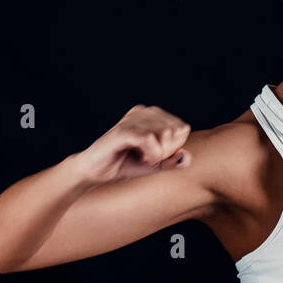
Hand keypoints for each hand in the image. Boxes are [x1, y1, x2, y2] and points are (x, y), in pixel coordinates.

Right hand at [73, 105, 193, 183]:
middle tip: (152, 159)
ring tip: (146, 159)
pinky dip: (152, 153)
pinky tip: (144, 160)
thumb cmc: (125, 164)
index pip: (181, 127)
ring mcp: (131, 119)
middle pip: (175, 130)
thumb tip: (186, 158)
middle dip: (168, 150)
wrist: (96, 170)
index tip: (159, 156)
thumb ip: (172, 161)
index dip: (176, 147)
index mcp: (151, 115)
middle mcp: (142, 112)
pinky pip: (149, 139)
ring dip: (159, 153)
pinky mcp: (123, 130)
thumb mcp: (154, 165)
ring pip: (164, 133)